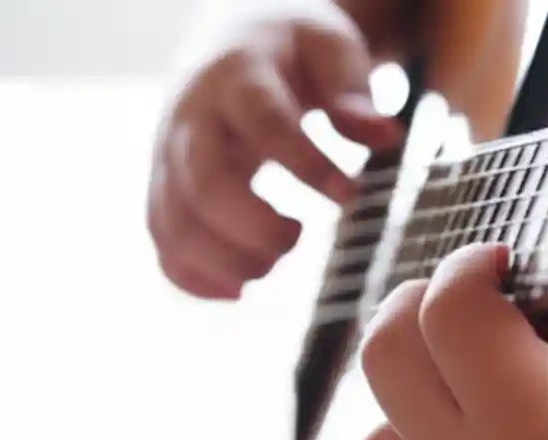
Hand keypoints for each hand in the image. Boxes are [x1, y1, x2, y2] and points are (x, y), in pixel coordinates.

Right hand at [147, 3, 400, 299]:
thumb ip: (353, 88)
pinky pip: (162, 241)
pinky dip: (193, 277)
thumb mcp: (328, 46)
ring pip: (174, 221)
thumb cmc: (289, 49)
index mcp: (237, 75)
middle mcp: (191, 118)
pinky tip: (239, 289)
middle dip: (254, 227)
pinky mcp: (164, 188)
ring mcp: (168, 156)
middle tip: (297, 236)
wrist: (227, 41)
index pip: (264, 123)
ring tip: (273, 263)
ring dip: (225, 260)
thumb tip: (385, 136)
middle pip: (203, 183)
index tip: (349, 196)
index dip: (306, 165)